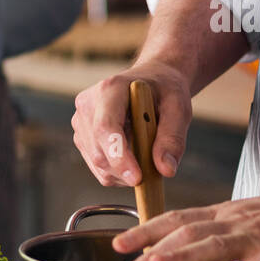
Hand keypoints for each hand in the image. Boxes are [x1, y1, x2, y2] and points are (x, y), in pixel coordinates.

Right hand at [72, 61, 192, 185]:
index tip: (137, 178)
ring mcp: (81, 123)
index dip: (118, 155)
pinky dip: (119, 172)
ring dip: (125, 172)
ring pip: (99, 164)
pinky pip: (99, 168)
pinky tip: (134, 155)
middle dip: (128, 169)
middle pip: (100, 152)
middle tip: (156, 169)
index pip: (106, 127)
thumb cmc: (165, 91)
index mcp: (110, 90)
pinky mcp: (82, 138)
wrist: (151, 82)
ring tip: (146, 152)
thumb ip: (173, 138)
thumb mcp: (178, 108)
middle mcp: (87, 106)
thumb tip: (166, 170)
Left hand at [112, 186, 259, 260]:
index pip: (178, 218)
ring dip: (182, 258)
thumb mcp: (248, 214)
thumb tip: (189, 243)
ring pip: (215, 246)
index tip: (119, 243)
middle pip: (186, 231)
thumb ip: (218, 228)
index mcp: (226, 214)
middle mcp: (236, 222)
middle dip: (151, 247)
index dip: (146, 230)